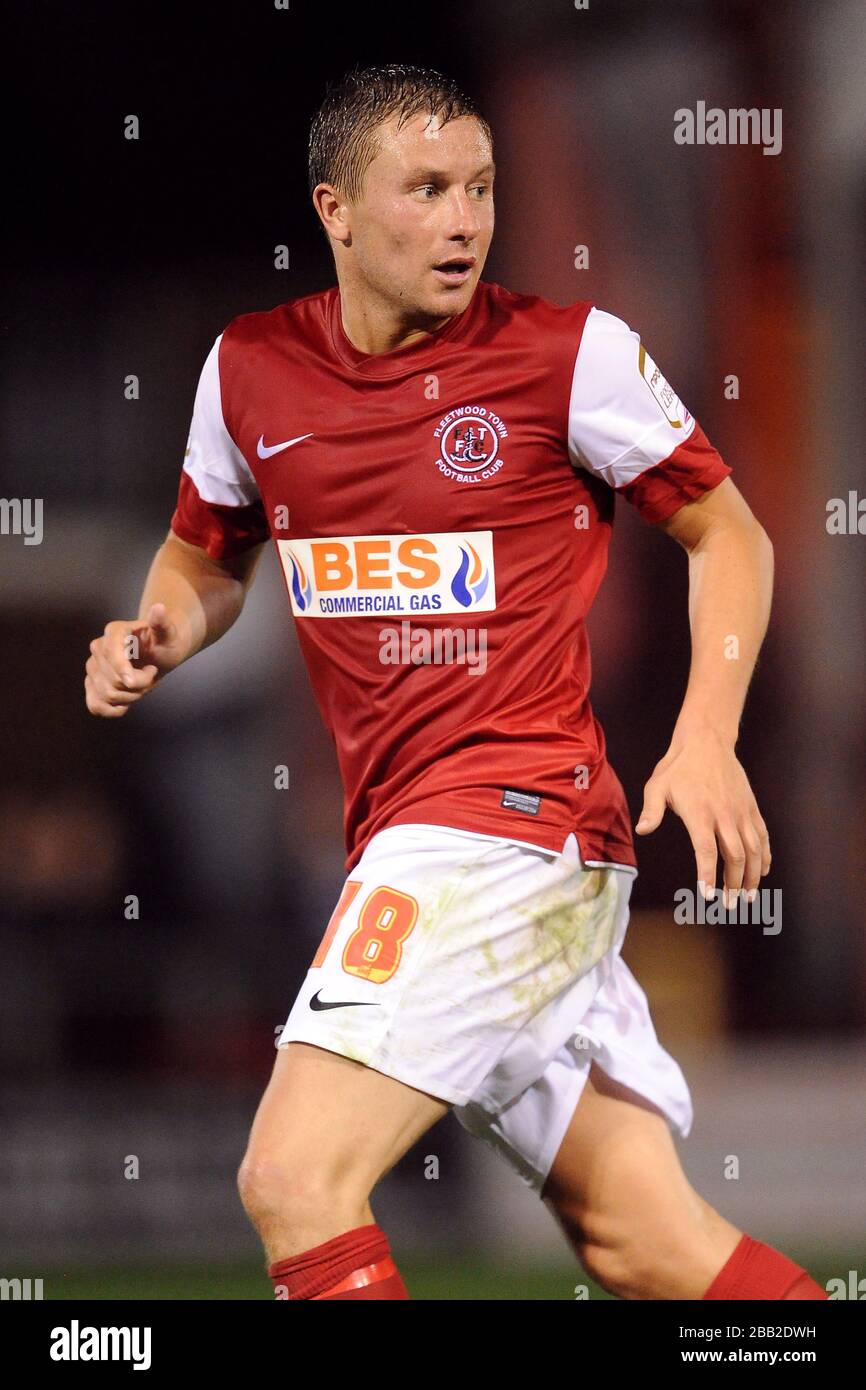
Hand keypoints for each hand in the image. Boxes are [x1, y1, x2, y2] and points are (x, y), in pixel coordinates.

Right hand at [84, 603, 187, 717]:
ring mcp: (93, 667)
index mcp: (115, 631)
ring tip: (143, 684)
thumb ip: (162, 624)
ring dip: (132, 696)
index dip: (124, 669)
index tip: (146, 675)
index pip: (111, 652)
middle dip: (139, 685)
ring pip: (108, 694)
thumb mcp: (170, 634)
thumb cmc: (165, 642)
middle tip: (152, 673)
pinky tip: (126, 704)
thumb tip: (159, 608)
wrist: (159, 654)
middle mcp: (98, 647)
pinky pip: (95, 705)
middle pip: (114, 679)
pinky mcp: (92, 684)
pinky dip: (113, 709)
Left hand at [635, 731, 770, 902]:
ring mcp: (741, 811)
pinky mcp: (751, 807)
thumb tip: (642, 830)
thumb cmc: (678, 767)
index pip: (707, 851)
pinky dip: (765, 856)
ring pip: (754, 850)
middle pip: (735, 856)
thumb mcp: (657, 786)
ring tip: (747, 896)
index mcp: (700, 813)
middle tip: (728, 904)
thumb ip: (652, 810)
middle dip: (733, 884)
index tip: (708, 895)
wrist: (707, 742)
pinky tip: (763, 872)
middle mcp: (725, 815)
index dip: (709, 874)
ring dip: (752, 875)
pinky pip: (763, 836)